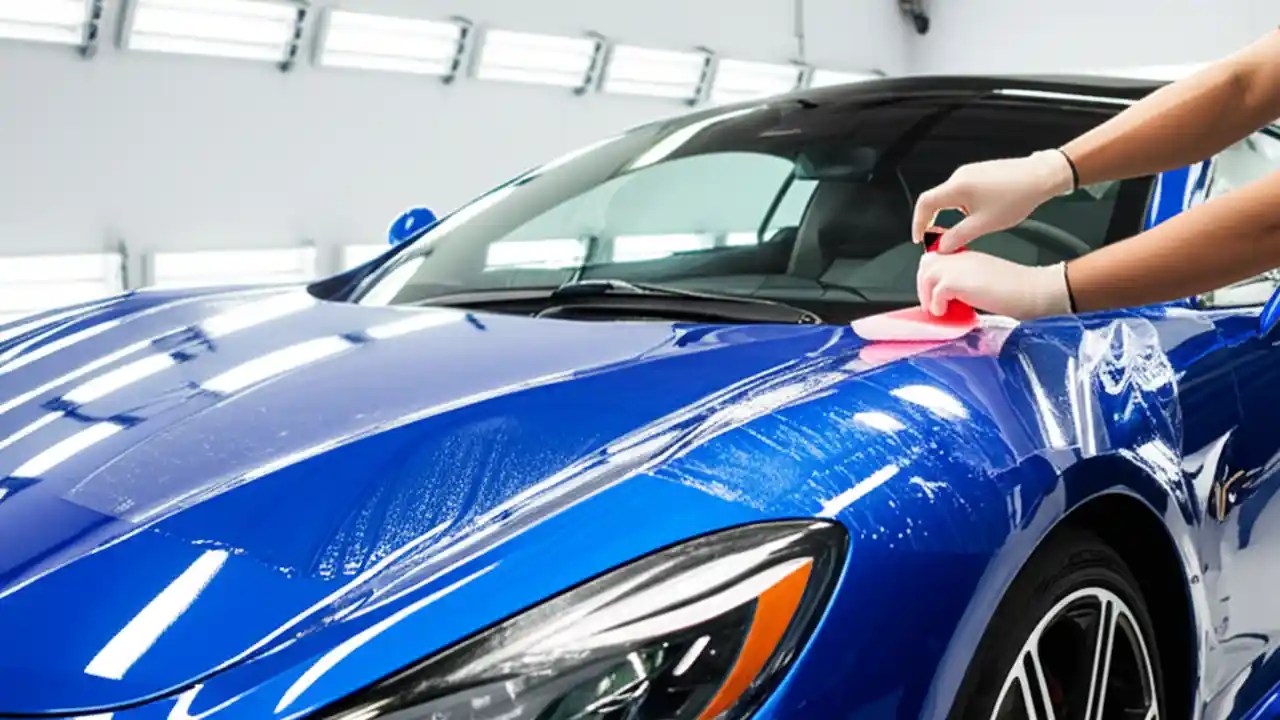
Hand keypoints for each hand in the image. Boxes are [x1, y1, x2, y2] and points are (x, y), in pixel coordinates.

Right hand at [912, 150, 1074, 251]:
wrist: (1041, 176)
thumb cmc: (1017, 197)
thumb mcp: (984, 224)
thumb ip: (958, 237)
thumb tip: (941, 246)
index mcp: (957, 187)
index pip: (925, 204)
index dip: (918, 223)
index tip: (920, 238)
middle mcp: (960, 176)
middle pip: (936, 200)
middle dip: (933, 221)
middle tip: (939, 239)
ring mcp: (970, 172)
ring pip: (950, 197)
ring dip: (950, 215)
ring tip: (964, 230)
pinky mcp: (980, 172)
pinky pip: (962, 191)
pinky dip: (962, 207)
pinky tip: (978, 216)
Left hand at [917, 251, 1071, 319]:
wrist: (1034, 289)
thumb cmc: (1018, 288)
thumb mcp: (985, 279)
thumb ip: (966, 282)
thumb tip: (950, 298)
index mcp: (968, 256)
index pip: (936, 258)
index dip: (931, 276)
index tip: (934, 295)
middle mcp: (961, 258)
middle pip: (926, 264)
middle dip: (924, 286)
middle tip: (932, 305)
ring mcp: (959, 267)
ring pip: (926, 275)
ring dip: (928, 296)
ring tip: (939, 310)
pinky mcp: (958, 282)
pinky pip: (936, 292)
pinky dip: (937, 305)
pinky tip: (947, 312)